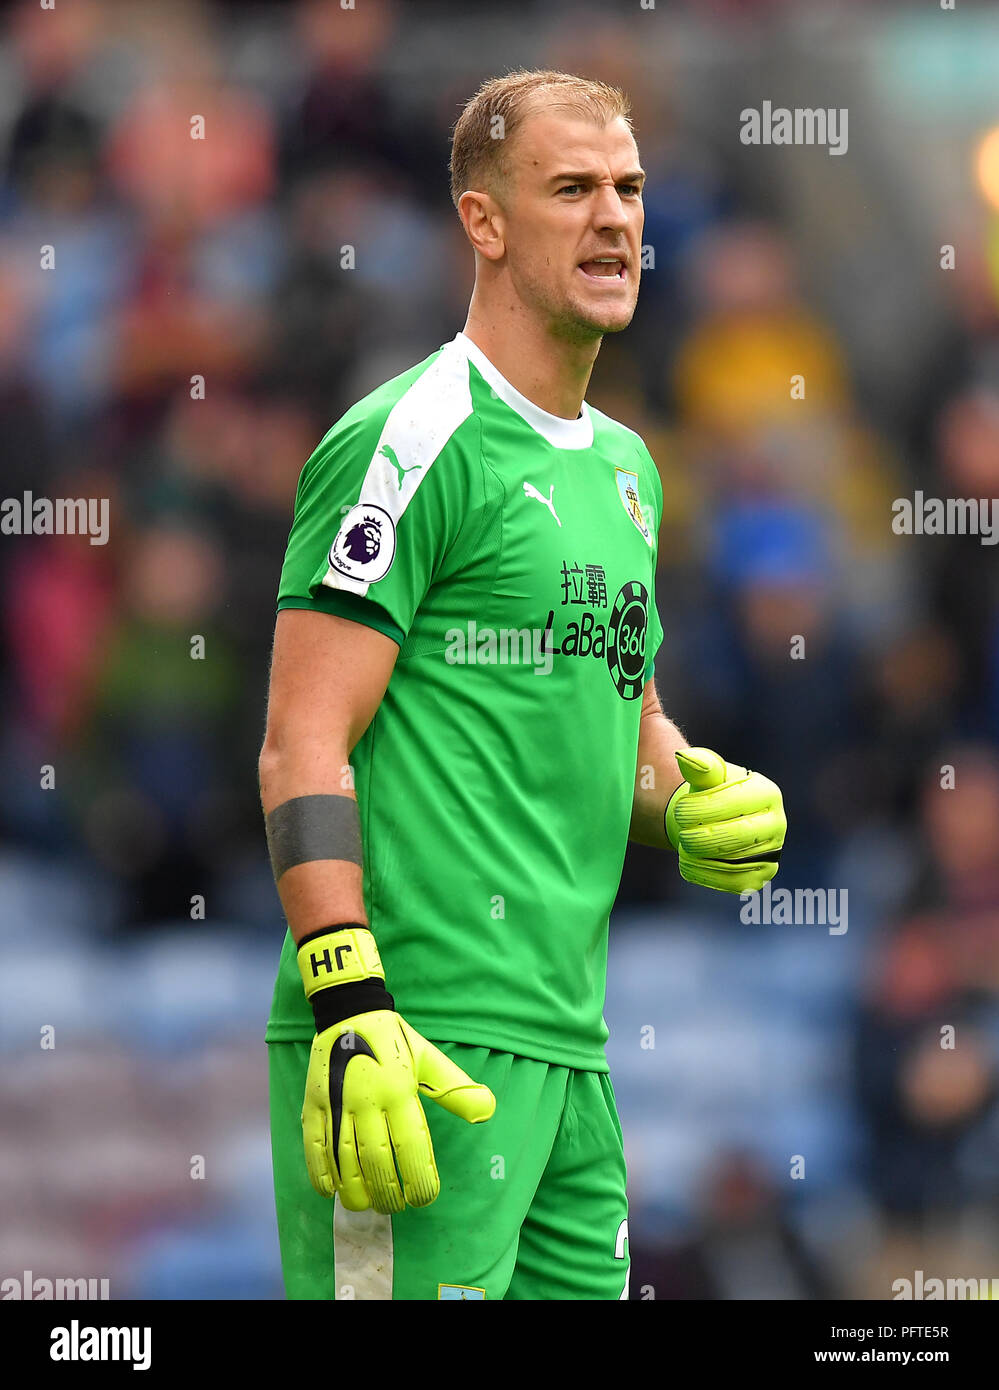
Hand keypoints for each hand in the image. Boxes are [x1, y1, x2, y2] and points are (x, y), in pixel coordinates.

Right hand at [302, 1008, 494, 1212]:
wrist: (348, 1011)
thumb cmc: (394, 1041)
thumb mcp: (428, 1060)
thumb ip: (455, 1089)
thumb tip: (488, 1110)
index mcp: (399, 1090)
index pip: (411, 1146)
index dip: (418, 1179)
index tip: (424, 1198)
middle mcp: (367, 1100)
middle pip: (376, 1160)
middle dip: (387, 1192)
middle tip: (396, 1208)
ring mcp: (337, 1102)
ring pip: (343, 1159)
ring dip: (355, 1190)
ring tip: (367, 1206)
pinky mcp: (314, 1103)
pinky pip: (314, 1144)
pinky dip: (320, 1172)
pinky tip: (330, 1192)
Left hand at [665, 747, 784, 893]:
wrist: (713, 821)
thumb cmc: (709, 794)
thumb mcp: (705, 776)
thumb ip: (699, 766)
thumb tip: (686, 758)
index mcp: (767, 792)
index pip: (734, 803)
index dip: (702, 808)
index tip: (680, 809)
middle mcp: (777, 823)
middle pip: (737, 835)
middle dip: (701, 835)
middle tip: (682, 833)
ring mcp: (772, 852)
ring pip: (734, 861)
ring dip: (700, 856)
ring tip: (683, 847)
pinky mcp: (762, 875)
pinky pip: (734, 882)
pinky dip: (706, 874)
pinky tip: (688, 863)